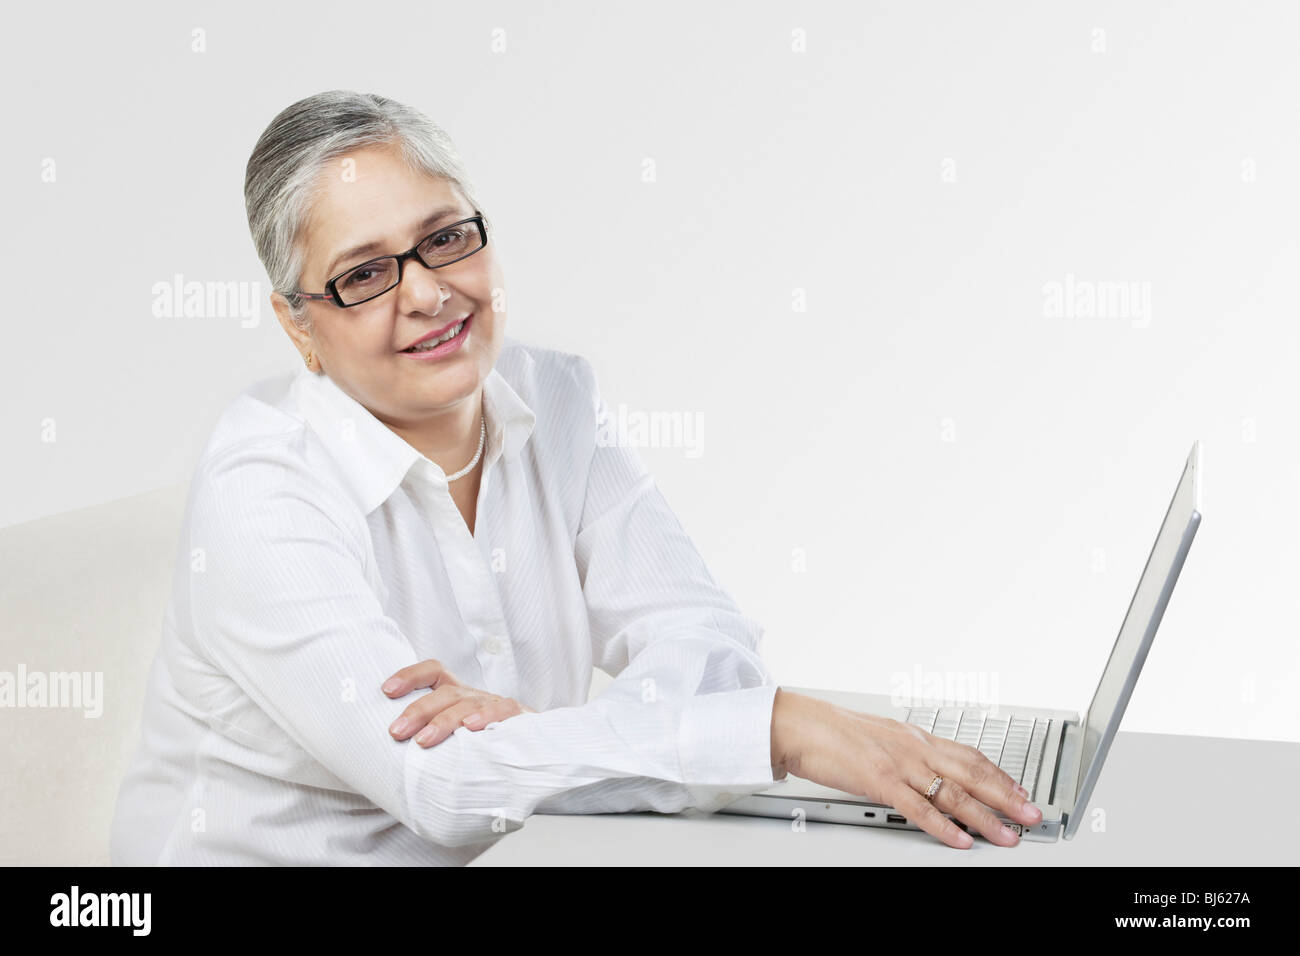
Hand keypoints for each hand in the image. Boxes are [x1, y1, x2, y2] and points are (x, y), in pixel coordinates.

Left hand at [382, 658, 533, 747]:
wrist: (534, 755)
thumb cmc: (482, 751)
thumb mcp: (453, 742)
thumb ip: (428, 745)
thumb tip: (389, 770)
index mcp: (457, 697)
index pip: (434, 672)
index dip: (410, 676)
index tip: (386, 691)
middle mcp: (475, 697)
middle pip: (445, 693)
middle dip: (418, 710)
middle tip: (396, 731)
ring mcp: (496, 707)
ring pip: (468, 704)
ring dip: (443, 721)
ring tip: (422, 741)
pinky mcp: (520, 719)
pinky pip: (503, 711)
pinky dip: (487, 717)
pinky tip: (470, 728)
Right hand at [769, 688, 1042, 848]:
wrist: (802, 725)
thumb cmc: (834, 732)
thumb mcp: (880, 736)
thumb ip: (906, 752)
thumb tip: (926, 767)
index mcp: (916, 737)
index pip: (969, 755)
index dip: (999, 774)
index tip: (1021, 790)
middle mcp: (915, 748)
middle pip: (972, 773)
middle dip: (1007, 796)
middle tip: (1032, 814)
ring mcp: (900, 764)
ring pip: (953, 793)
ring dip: (986, 817)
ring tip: (1007, 835)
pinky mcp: (880, 781)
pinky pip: (919, 808)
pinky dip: (943, 826)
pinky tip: (960, 839)